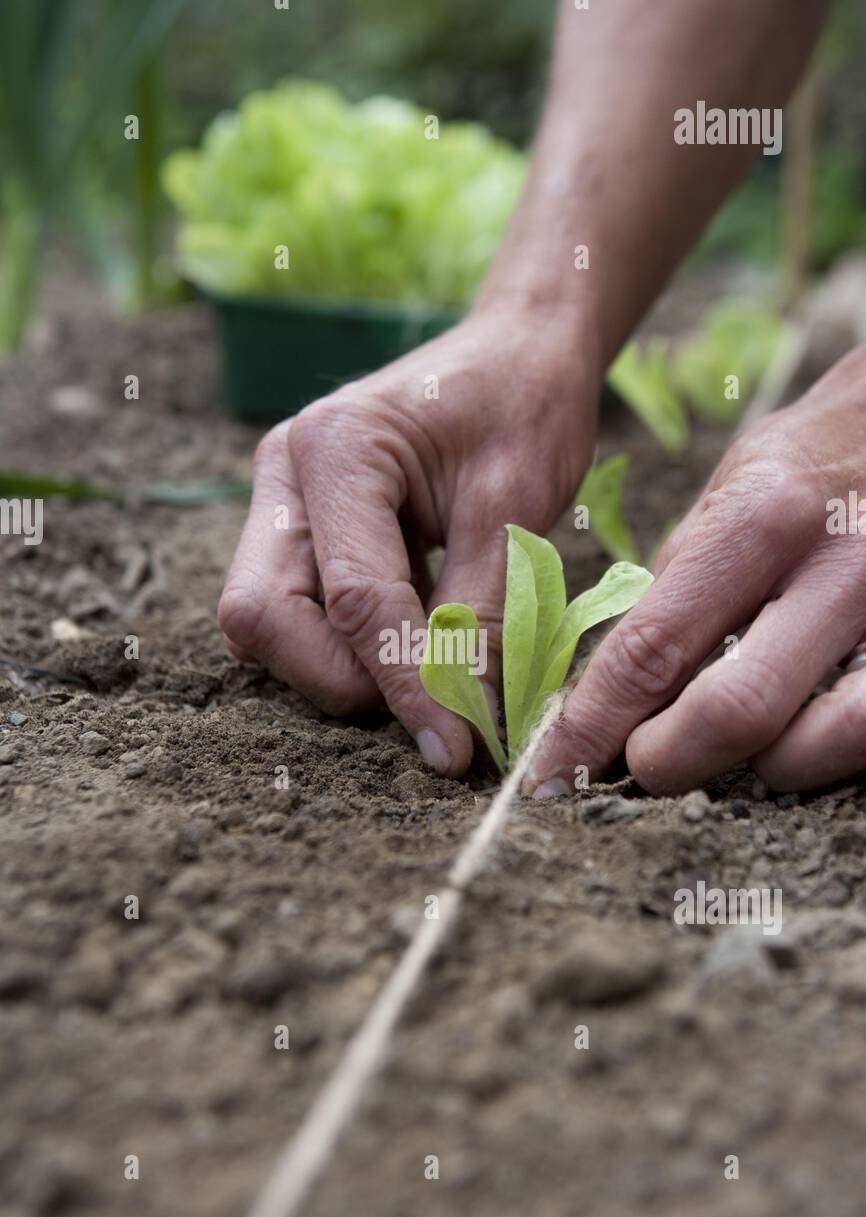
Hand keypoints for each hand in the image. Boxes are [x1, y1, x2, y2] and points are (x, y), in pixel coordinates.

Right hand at [219, 307, 599, 773]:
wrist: (520, 351)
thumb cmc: (527, 407)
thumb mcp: (518, 508)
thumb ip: (482, 615)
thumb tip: (467, 724)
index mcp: (336, 448)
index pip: (354, 599)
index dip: (404, 683)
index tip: (455, 749)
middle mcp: (285, 473)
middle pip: (264, 619)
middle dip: (344, 679)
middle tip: (436, 703)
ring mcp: (280, 502)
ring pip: (267, 625)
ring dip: (342, 666)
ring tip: (432, 663)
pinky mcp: (297, 529)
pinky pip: (296, 613)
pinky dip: (349, 646)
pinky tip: (415, 638)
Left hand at [525, 344, 865, 796]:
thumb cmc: (809, 466)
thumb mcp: (728, 496)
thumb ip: (678, 589)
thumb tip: (614, 691)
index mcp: (761, 518)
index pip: (652, 649)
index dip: (591, 727)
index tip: (552, 775)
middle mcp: (838, 567)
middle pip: (735, 712)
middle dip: (668, 760)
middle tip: (644, 763)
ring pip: (816, 746)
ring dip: (755, 765)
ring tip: (736, 740)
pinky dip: (820, 756)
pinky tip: (799, 737)